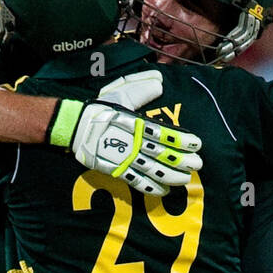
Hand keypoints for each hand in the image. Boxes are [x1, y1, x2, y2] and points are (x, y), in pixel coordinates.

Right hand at [47, 69, 201, 194]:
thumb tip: (160, 81)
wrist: (75, 125)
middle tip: (197, 165)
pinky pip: (137, 182)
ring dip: (172, 176)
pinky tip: (164, 191)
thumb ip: (141, 88)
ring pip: (154, 170)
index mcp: (138, 124)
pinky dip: (151, 188)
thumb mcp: (121, 92)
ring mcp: (126, 158)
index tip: (197, 144)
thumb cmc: (102, 108)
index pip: (165, 134)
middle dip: (183, 161)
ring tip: (185, 179)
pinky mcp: (116, 170)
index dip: (182, 140)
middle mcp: (134, 142)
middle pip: (164, 154)